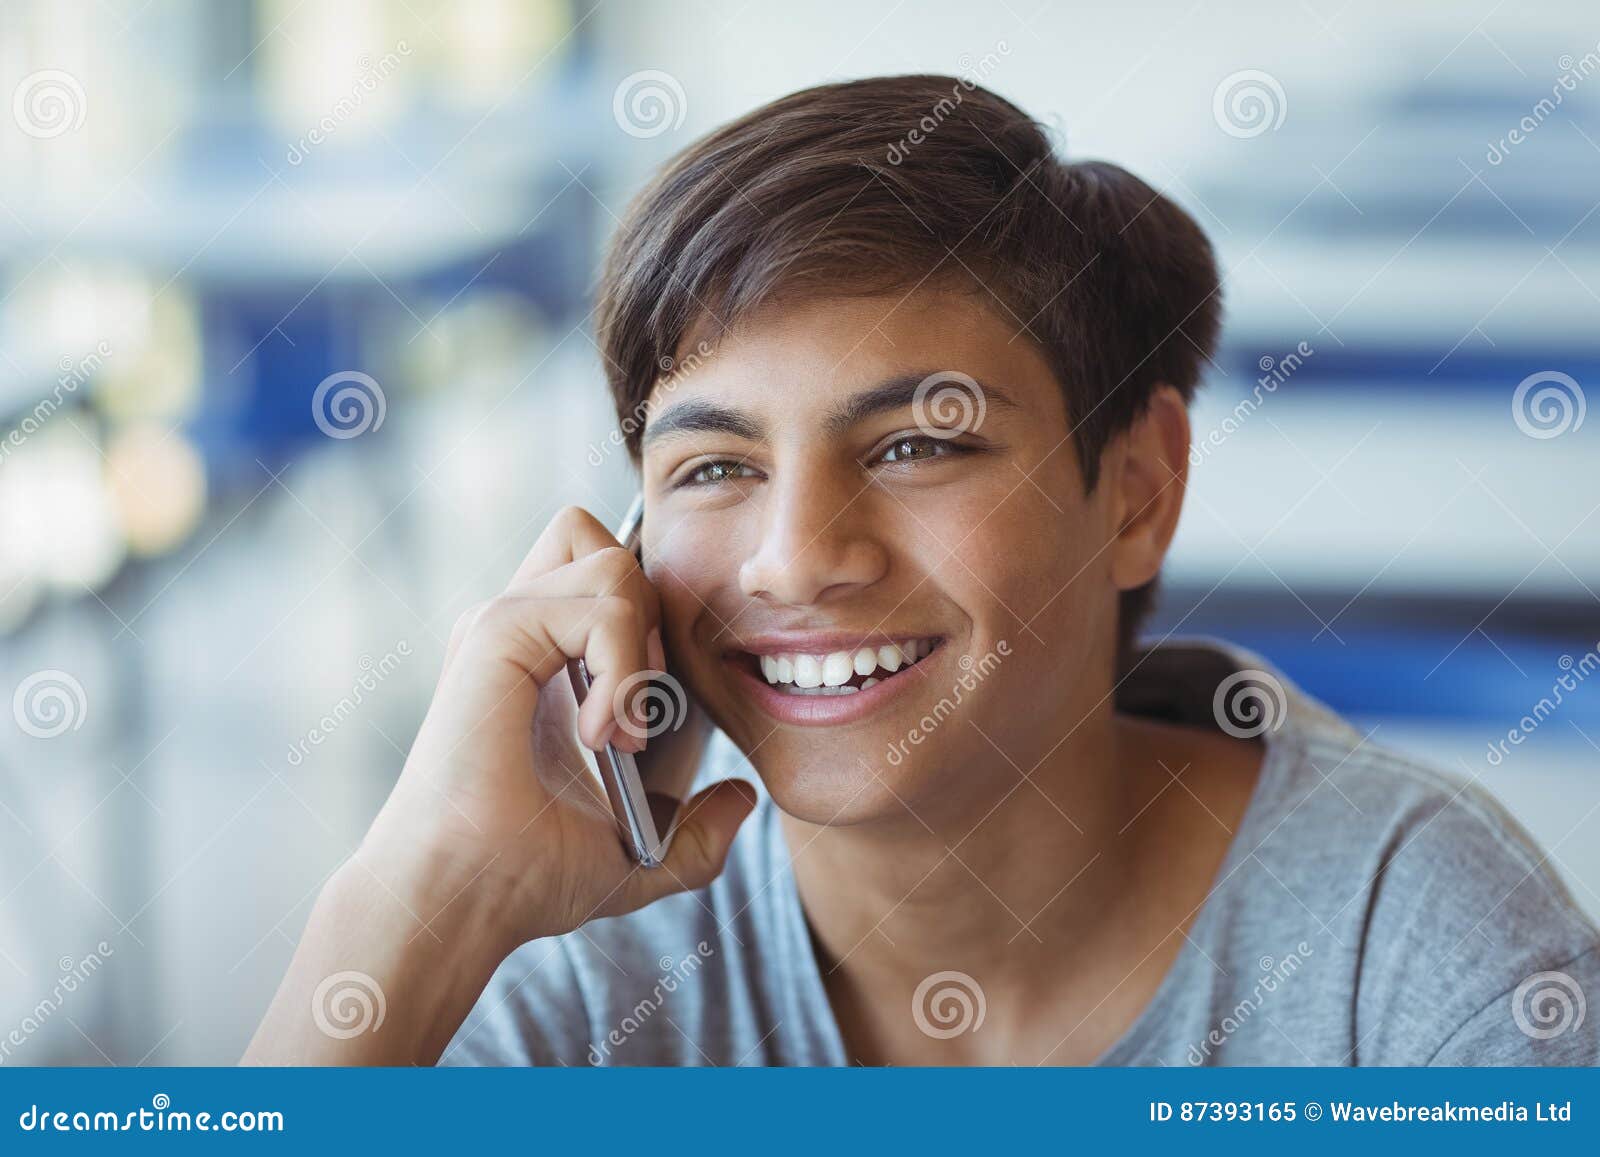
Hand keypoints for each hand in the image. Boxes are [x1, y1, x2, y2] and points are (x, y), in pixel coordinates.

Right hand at [369, 504, 755, 944]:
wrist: (464, 901)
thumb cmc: (525, 879)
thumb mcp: (636, 856)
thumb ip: (695, 833)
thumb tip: (743, 796)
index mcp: (545, 660)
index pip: (611, 574)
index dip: (654, 624)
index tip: (649, 715)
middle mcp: (521, 629)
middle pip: (609, 542)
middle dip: (653, 617)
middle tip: (642, 708)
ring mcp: (505, 624)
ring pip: (614, 562)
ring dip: (642, 649)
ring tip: (622, 731)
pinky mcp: (497, 633)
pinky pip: (600, 606)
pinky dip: (623, 669)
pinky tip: (601, 735)